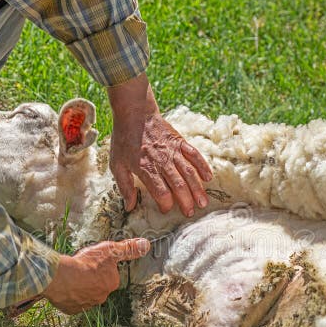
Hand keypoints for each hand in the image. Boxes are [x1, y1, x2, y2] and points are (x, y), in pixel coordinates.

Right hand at [42, 238, 150, 313]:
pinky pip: (72, 303)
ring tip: (72, 277)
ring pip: (85, 295)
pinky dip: (69, 296)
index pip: (109, 276)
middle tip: (81, 270)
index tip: (93, 263)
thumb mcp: (110, 250)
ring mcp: (87, 305)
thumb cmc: (87, 263)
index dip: (101, 268)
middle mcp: (101, 297)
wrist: (62, 277)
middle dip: (91, 280)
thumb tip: (145, 245)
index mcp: (111, 284)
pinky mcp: (72, 310)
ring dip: (80, 288)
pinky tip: (65, 287)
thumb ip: (128, 248)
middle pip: (98, 287)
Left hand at [108, 73, 212, 216]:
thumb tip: (130, 206)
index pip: (160, 192)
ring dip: (197, 189)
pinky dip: (203, 166)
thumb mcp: (116, 164)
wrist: (135, 113)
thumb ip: (124, 186)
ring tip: (203, 203)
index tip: (166, 210)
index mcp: (145, 168)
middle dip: (186, 201)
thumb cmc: (124, 140)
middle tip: (190, 213)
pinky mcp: (180, 142)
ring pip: (189, 173)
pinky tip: (209, 178)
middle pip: (178, 185)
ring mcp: (173, 151)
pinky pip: (194, 155)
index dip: (166, 204)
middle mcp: (162, 161)